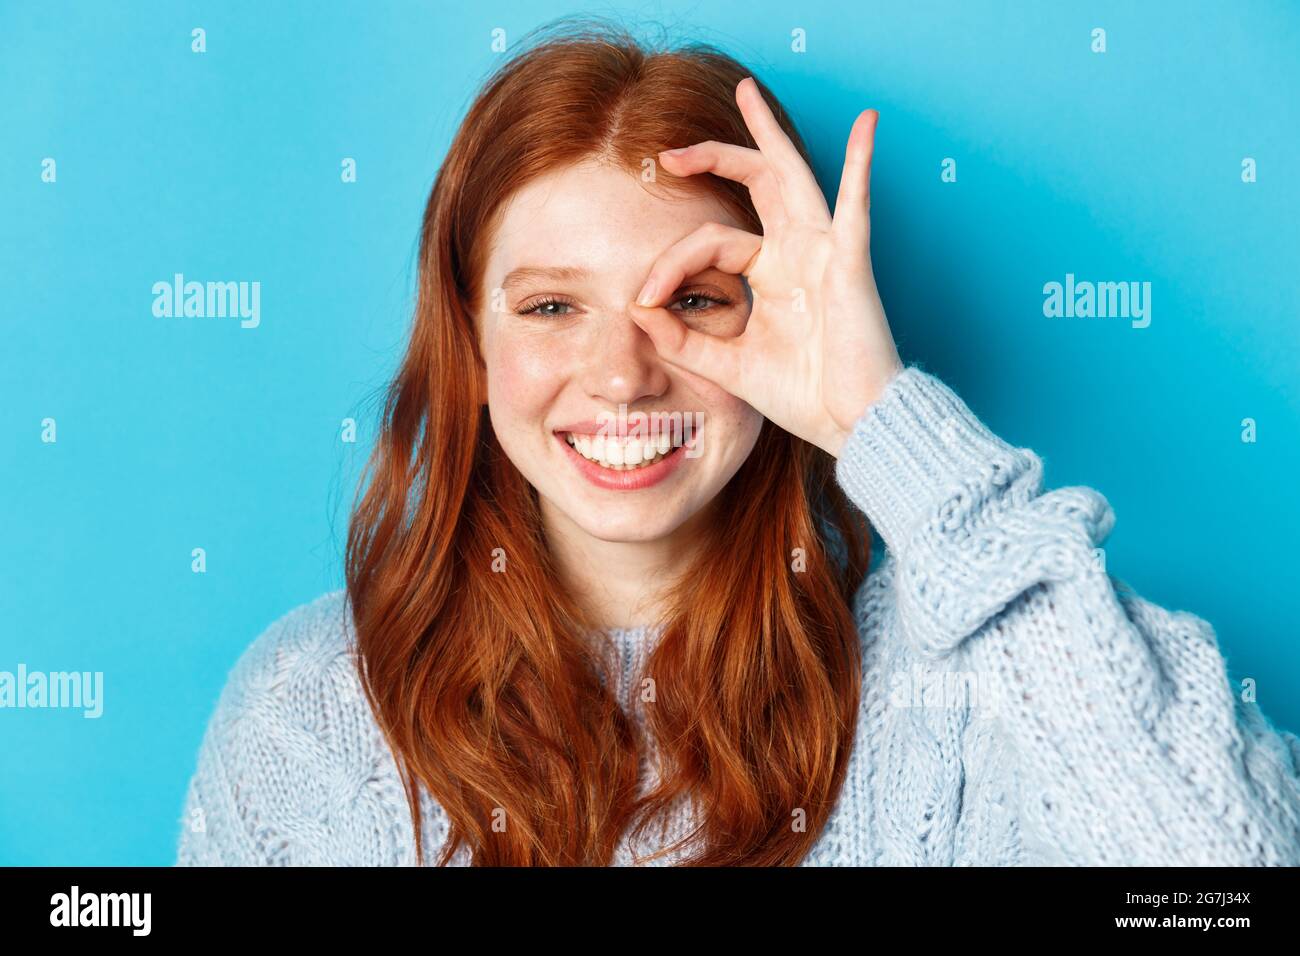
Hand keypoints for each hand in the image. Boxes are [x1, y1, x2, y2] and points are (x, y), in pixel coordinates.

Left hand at [628, 76, 901, 458]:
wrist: (852, 424)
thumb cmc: (802, 396)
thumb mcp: (726, 364)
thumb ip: (682, 339)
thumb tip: (636, 309)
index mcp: (773, 275)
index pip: (712, 243)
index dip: (672, 264)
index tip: (644, 297)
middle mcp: (798, 254)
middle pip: (756, 186)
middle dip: (715, 158)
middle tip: (671, 152)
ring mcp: (826, 253)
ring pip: (793, 178)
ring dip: (768, 135)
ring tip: (747, 91)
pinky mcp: (851, 264)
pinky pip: (855, 207)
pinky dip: (861, 165)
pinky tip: (867, 126)